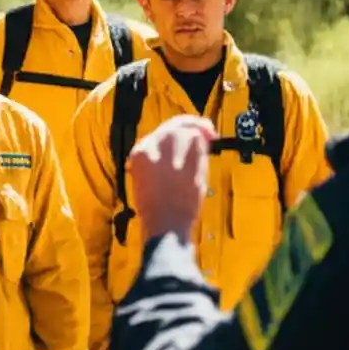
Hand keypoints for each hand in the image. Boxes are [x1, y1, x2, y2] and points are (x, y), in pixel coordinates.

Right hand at [126, 115, 216, 240]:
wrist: (165, 226)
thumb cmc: (154, 208)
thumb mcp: (144, 178)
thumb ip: (158, 159)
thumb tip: (176, 146)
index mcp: (139, 154)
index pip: (158, 133)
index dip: (175, 129)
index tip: (186, 131)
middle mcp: (153, 150)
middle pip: (174, 126)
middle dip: (190, 123)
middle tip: (205, 127)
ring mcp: (172, 156)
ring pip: (189, 132)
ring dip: (199, 135)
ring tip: (207, 137)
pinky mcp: (189, 164)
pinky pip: (199, 144)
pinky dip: (205, 145)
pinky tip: (209, 147)